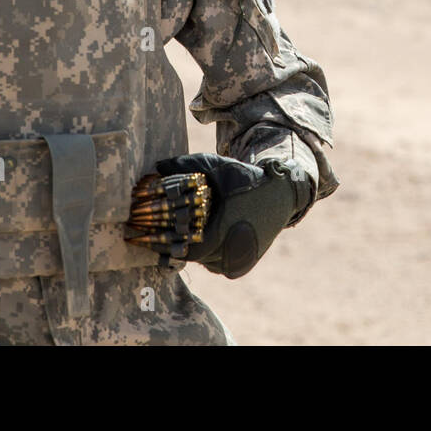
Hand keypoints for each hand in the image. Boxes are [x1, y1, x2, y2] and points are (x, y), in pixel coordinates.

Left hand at [154, 153, 311, 278]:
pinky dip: (204, 254)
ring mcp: (238, 261)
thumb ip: (187, 165)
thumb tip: (158, 166)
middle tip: (154, 235)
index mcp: (227, 229)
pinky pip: (213, 265)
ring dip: (189, 249)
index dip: (166, 243)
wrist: (280, 195)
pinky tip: (197, 238)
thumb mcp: (218, 167)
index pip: (188, 248)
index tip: (149, 235)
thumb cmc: (247, 179)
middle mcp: (234, 250)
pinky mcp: (241, 266)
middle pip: (193, 255)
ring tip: (174, 234)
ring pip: (202, 262)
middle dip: (174, 243)